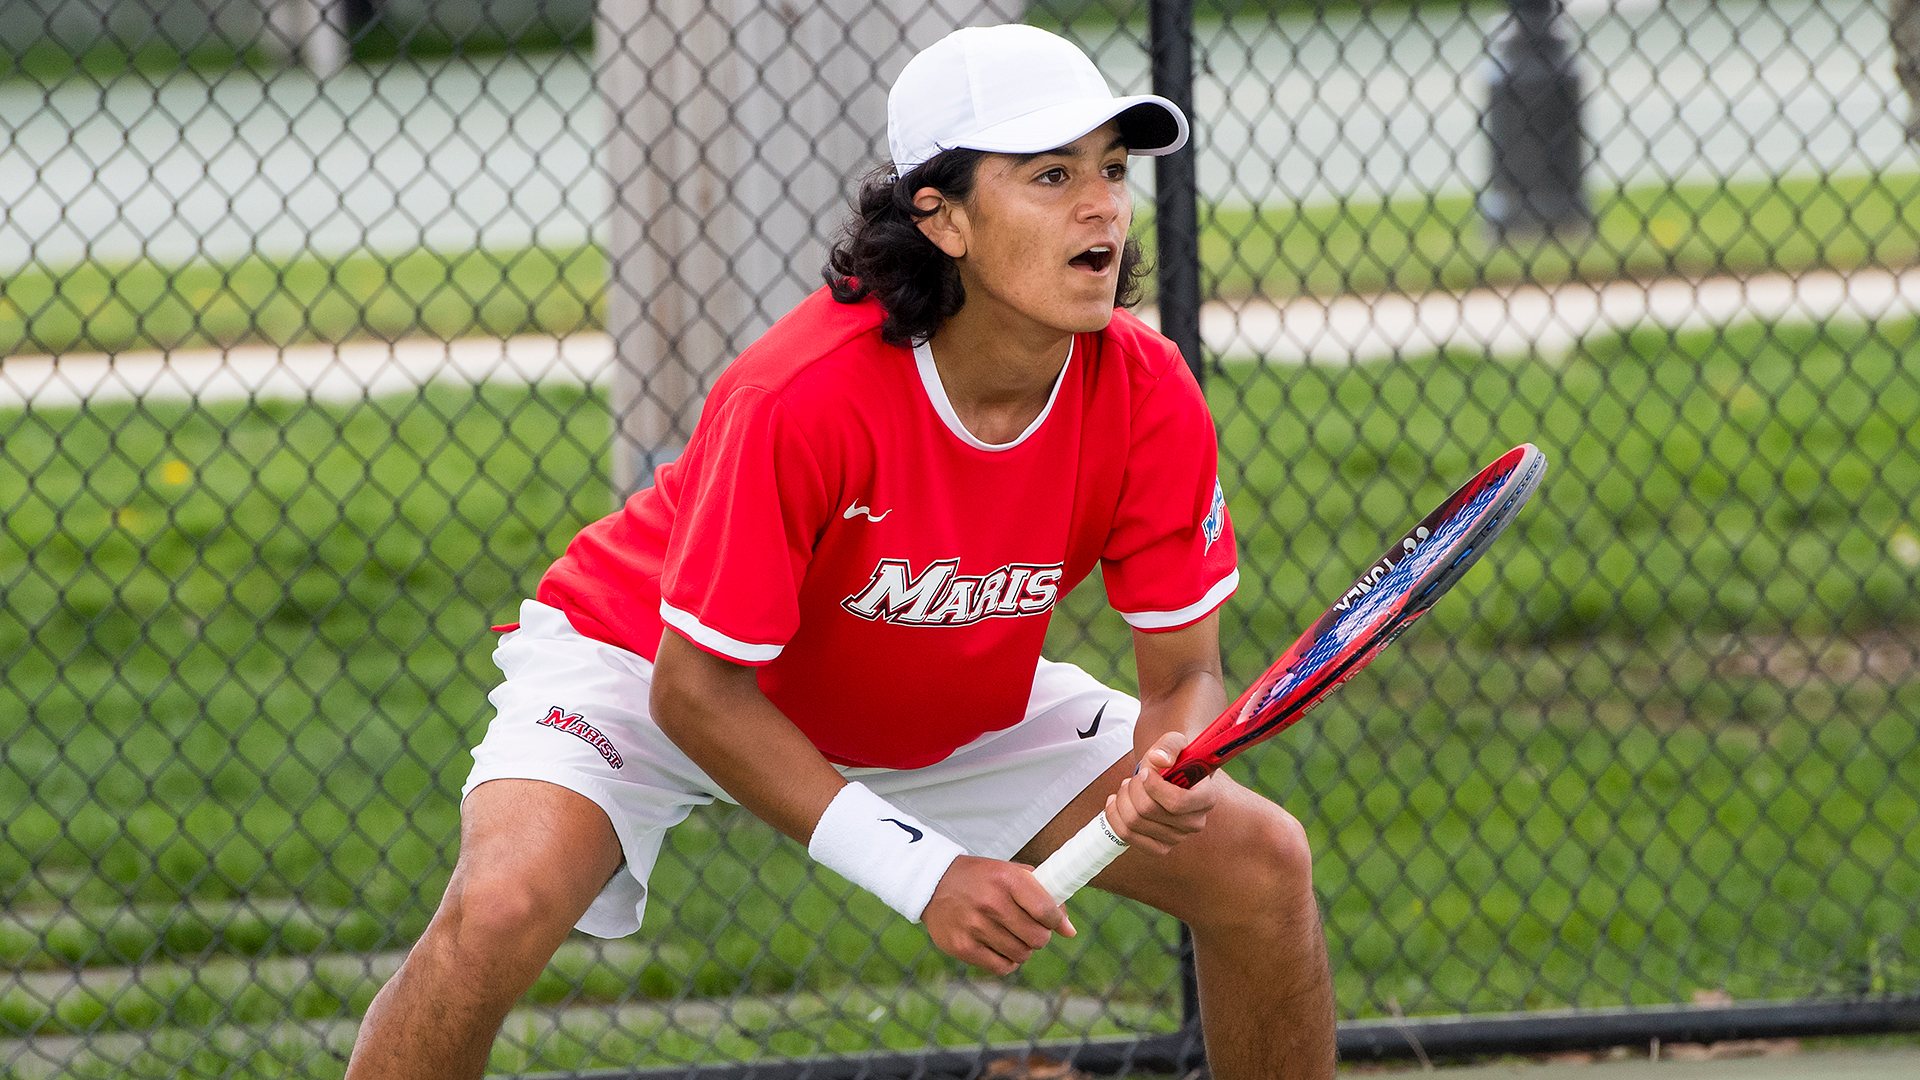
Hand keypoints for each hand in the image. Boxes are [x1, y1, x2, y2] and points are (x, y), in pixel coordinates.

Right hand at [921, 856, 1075, 974]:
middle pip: (1038, 938)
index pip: (1047, 910)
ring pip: (1021, 955)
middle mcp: (991, 902)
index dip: (1055, 920)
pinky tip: (1001, 947)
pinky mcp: (962, 947)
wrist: (934, 884)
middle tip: (1030, 929)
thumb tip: (1070, 931)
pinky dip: (1007, 961)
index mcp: (1006, 879)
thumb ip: (1044, 897)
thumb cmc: (982, 879)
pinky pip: (1001, 967)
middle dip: (1040, 936)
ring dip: (1022, 949)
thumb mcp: (1011, 874)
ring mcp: (975, 926)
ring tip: (1011, 936)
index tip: (1050, 919)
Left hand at [1105, 730, 1215, 854]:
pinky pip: (1129, 837)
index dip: (1153, 786)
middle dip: (1133, 788)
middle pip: (1148, 810)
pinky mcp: (1160, 847)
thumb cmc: (1174, 759)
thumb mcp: (1174, 743)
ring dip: (1122, 800)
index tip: (1145, 771)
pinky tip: (1116, 804)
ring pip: (1134, 822)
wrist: (1170, 774)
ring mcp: (1178, 837)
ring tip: (1127, 787)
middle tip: (1135, 777)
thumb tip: (1158, 759)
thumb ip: (1168, 746)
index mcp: (1206, 798)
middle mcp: (1195, 822)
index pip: (1177, 802)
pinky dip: (1115, 818)